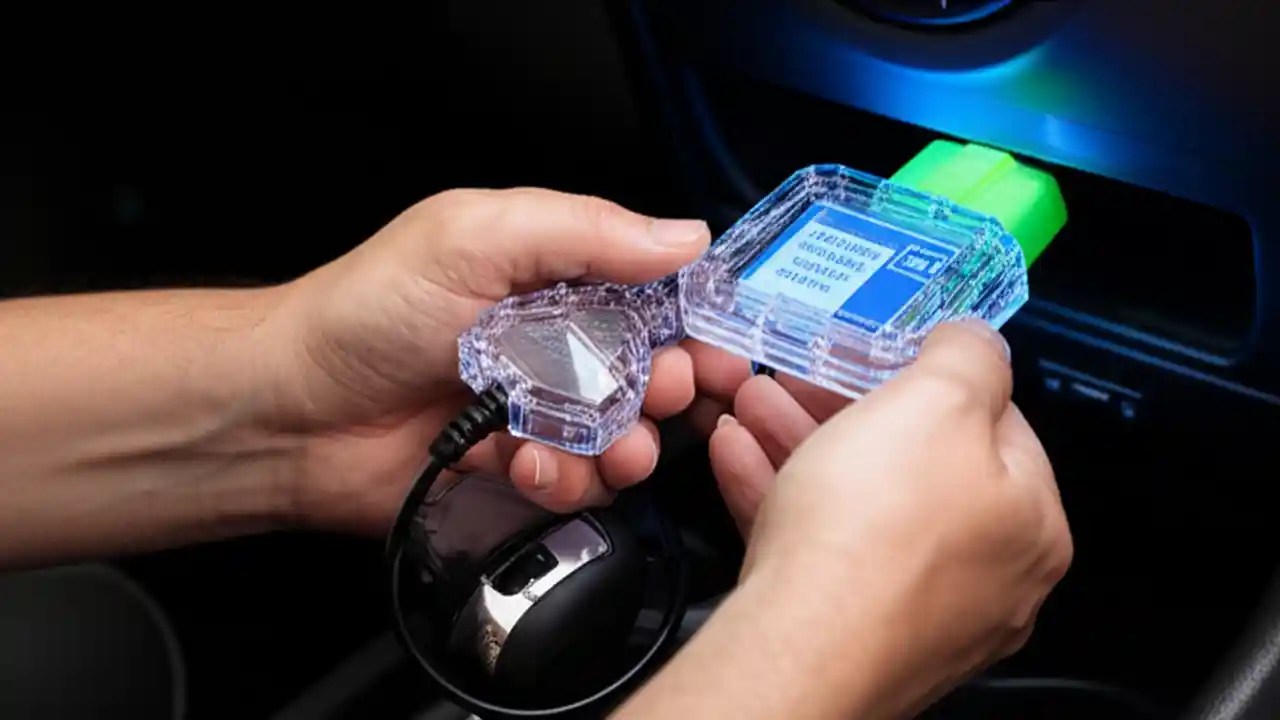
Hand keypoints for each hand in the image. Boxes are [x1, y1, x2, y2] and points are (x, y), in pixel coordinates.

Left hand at [259, 188, 709, 534]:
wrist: (291, 413)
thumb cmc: (365, 312)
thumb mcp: (473, 236)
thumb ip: (583, 231)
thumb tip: (683, 235)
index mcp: (554, 274)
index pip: (655, 290)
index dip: (696, 318)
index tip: (718, 342)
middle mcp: (555, 341)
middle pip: (656, 368)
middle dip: (672, 386)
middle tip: (664, 392)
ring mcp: (540, 408)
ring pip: (627, 434)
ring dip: (627, 444)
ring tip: (604, 444)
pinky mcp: (520, 467)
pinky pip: (578, 483)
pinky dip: (565, 479)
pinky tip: (526, 462)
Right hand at [706, 320, 1072, 716]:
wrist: (800, 648)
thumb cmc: (876, 536)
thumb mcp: (937, 399)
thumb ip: (967, 355)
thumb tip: (976, 339)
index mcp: (1028, 522)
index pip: (996, 426)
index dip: (933, 376)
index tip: (885, 353)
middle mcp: (983, 577)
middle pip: (914, 465)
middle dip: (846, 409)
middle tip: (804, 376)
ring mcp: (914, 609)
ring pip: (856, 506)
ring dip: (800, 444)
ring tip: (754, 403)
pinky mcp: (850, 629)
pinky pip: (818, 547)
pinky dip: (779, 496)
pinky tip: (738, 456)